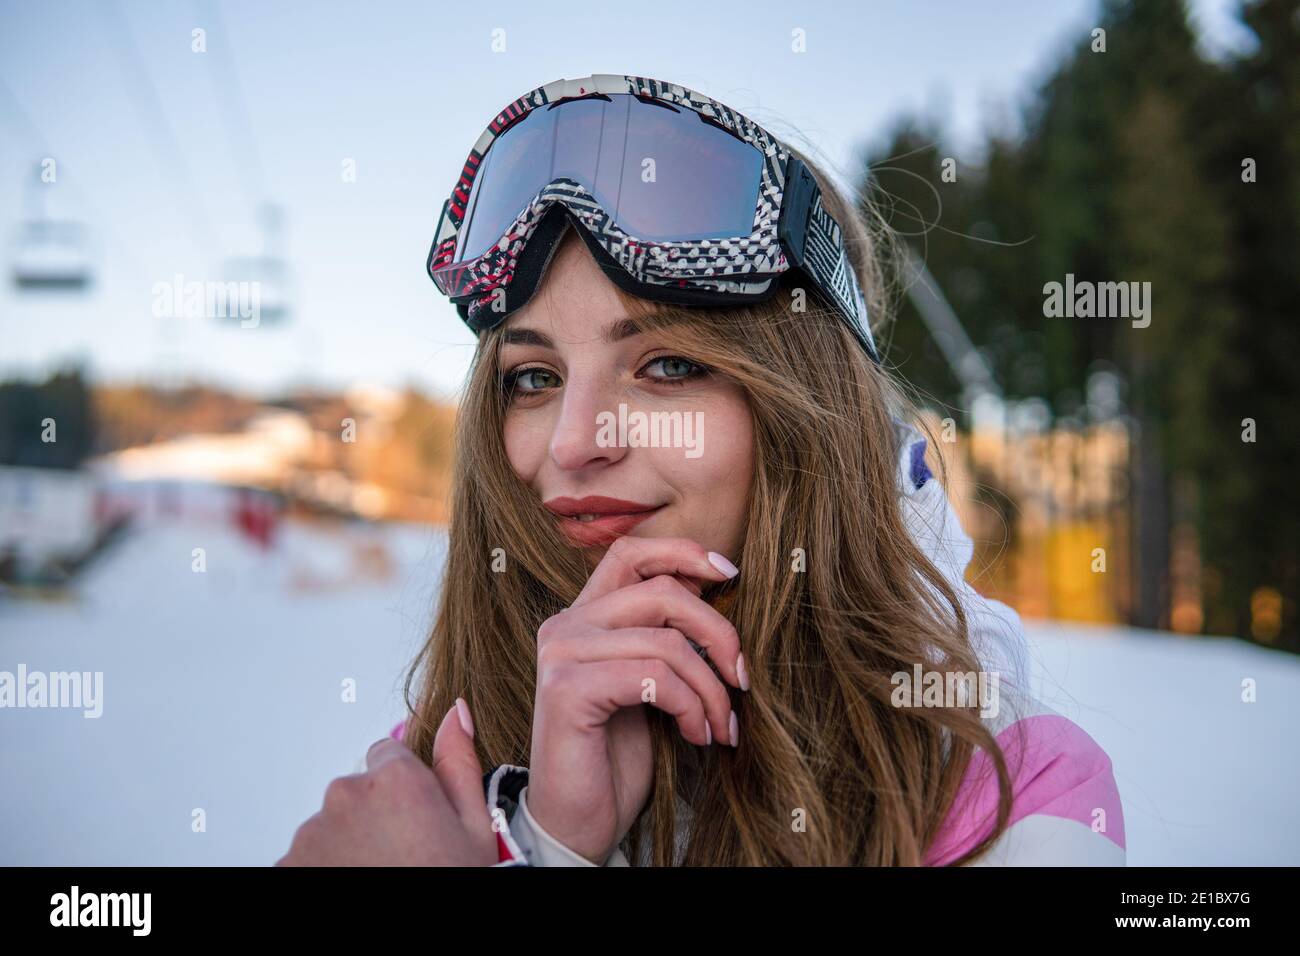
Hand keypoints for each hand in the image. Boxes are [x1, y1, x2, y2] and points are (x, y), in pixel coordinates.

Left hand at [275, 699, 497, 865]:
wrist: (404, 942)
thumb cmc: (449, 887)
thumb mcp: (474, 830)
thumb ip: (458, 763)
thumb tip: (453, 713)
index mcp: (397, 780)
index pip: (389, 755)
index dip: (407, 790)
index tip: (417, 820)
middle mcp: (346, 796)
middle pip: (357, 792)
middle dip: (375, 818)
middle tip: (403, 859)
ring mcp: (311, 833)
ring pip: (332, 827)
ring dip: (349, 847)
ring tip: (380, 877)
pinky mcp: (286, 865)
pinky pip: (307, 857)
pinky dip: (324, 870)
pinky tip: (354, 885)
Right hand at [526, 536, 746, 864]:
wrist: (579, 822)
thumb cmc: (617, 756)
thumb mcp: (649, 683)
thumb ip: (663, 634)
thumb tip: (714, 584)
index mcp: (583, 616)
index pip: (630, 553)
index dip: (683, 552)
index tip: (730, 574)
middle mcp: (565, 626)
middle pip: (663, 592)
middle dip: (719, 632)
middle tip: (741, 679)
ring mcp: (562, 654)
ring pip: (667, 641)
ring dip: (710, 688)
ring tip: (719, 725)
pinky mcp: (567, 689)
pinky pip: (655, 677)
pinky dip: (690, 706)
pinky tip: (695, 736)